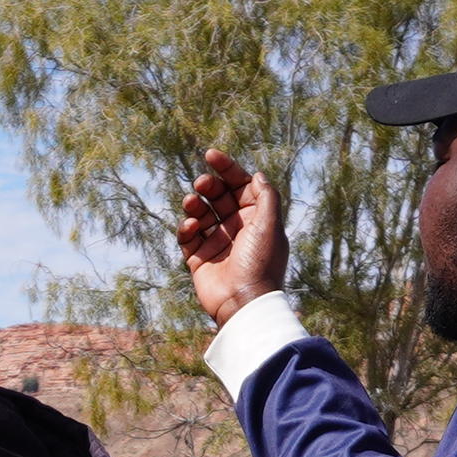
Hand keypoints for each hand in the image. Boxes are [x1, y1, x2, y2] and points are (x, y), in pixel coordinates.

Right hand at [173, 151, 287, 328]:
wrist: (243, 302)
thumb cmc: (260, 263)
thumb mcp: (270, 224)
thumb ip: (266, 196)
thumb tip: (256, 174)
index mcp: (256, 218)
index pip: (240, 186)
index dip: (227, 168)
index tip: (211, 155)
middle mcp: (236, 228)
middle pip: (218, 195)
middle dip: (209, 185)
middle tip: (202, 183)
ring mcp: (216, 242)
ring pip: (200, 212)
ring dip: (194, 204)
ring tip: (192, 204)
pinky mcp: (199, 258)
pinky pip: (187, 235)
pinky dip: (186, 227)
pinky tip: (191, 228)